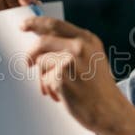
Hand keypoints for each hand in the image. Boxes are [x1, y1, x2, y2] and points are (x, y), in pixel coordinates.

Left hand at [21, 16, 132, 134]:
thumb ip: (71, 47)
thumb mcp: (92, 58)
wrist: (110, 111)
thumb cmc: (99, 89)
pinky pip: (44, 79)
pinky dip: (49, 89)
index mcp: (87, 39)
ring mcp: (71, 60)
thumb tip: (43, 43)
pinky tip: (61, 96)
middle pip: (42, 41)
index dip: (36, 23)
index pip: (55, 24)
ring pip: (41, 62)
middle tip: (27, 62)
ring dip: (44, 78)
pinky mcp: (62, 75)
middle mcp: (80, 46)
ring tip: (57, 89)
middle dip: (31, 53)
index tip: (25, 25)